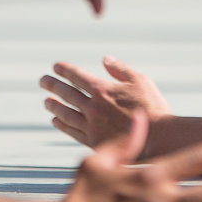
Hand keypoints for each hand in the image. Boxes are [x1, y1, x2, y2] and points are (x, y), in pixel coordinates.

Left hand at [42, 57, 171, 150]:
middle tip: (42, 81)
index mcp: (102, 89)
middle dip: (53, 85)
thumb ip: (120, 69)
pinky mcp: (93, 142)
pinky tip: (56, 121)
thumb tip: (105, 59)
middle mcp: (92, 107)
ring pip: (66, 113)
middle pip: (67, 94)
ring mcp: (91, 126)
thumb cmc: (152, 107)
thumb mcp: (140, 80)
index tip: (55, 66)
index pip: (77, 76)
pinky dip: (62, 125)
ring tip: (46, 101)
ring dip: (54, 105)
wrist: (158, 138)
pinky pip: (72, 132)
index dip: (65, 70)